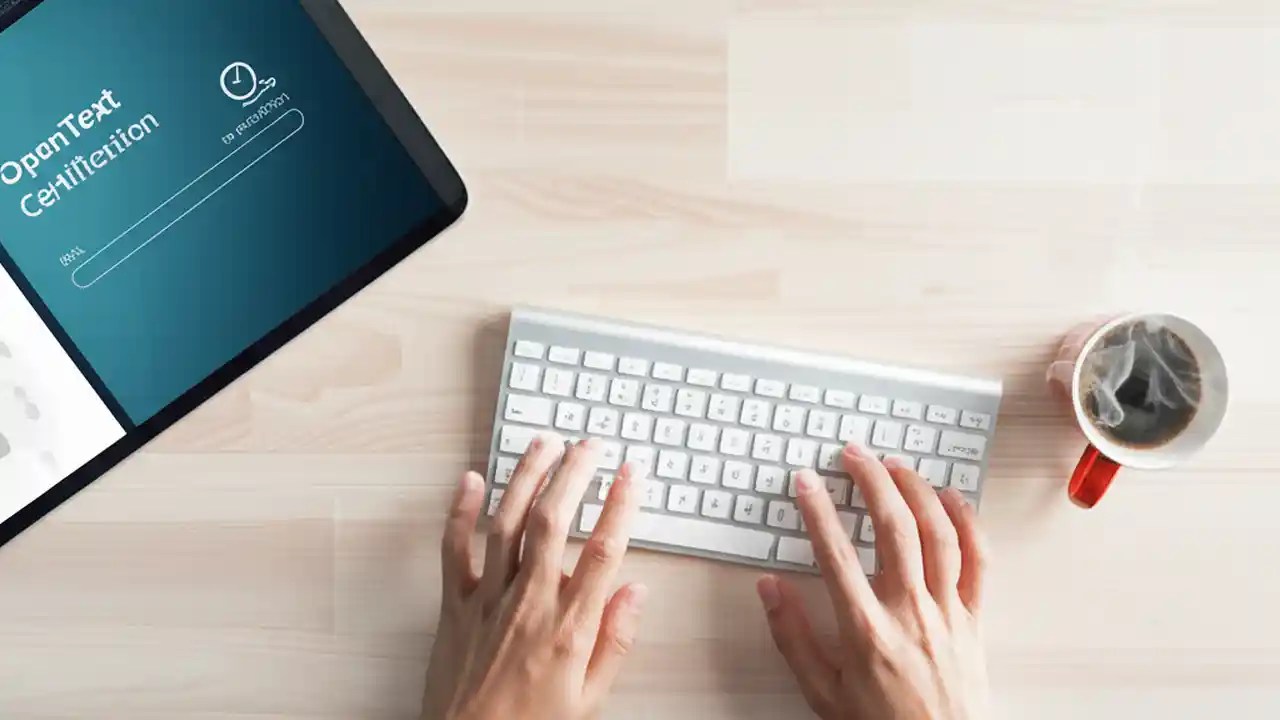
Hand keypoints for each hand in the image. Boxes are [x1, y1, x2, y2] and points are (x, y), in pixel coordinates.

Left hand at [421, 435, 646, 719]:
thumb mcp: (590, 699)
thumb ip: (615, 641)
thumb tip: (636, 593)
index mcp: (568, 627)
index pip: (602, 550)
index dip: (620, 504)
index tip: (632, 474)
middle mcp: (528, 604)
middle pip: (552, 521)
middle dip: (574, 473)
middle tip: (591, 445)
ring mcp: (487, 600)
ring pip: (506, 523)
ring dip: (527, 476)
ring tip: (545, 443)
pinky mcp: (454, 606)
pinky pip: (453, 548)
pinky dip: (460, 510)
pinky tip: (472, 480)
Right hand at [758, 445, 990, 718]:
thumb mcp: (821, 690)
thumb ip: (793, 636)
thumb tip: (770, 588)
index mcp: (867, 631)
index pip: (836, 556)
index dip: (817, 511)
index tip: (805, 481)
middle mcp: (911, 614)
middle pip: (894, 530)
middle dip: (872, 482)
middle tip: (854, 454)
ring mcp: (948, 613)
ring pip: (938, 535)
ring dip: (916, 491)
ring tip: (895, 465)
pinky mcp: (974, 619)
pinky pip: (978, 561)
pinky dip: (967, 523)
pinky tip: (951, 499)